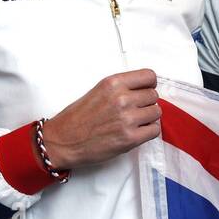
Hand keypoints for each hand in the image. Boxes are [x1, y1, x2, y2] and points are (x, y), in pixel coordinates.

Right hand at [41, 69, 160, 168]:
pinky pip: (155, 130)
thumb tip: (144, 90)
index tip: (146, 90)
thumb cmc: (76, 119)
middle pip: (154, 95)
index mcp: (113, 84)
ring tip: (134, 122)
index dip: (150, 84)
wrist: (62, 141)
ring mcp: (127, 119)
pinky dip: (148, 131)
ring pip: (156, 113)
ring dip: (148, 118)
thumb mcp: (98, 91)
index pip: (149, 76)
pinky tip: (136, 132)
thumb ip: (121, 88)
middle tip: (135, 110)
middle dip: (147, 103)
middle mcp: (121, 99)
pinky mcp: (130, 138)